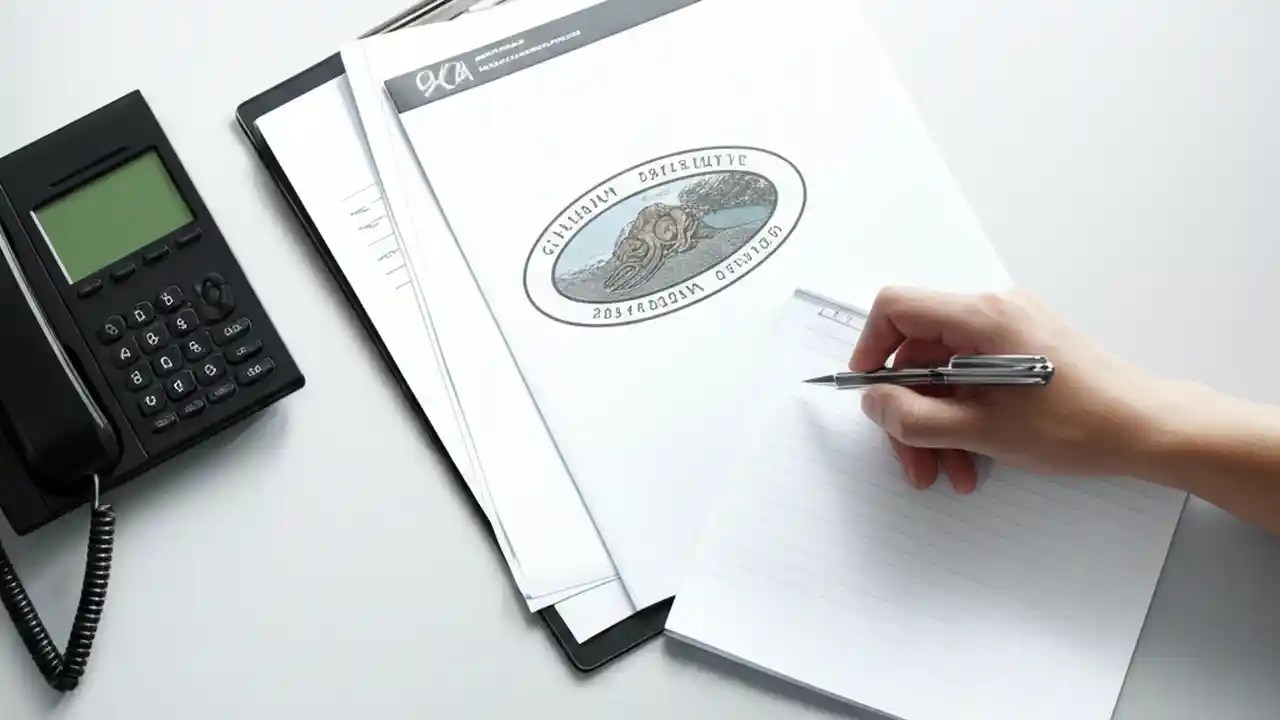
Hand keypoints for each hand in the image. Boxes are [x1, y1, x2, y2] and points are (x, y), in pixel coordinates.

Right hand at [851, 287, 1165, 492]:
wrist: (1147, 429)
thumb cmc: (1080, 424)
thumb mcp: (983, 430)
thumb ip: (914, 418)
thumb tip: (874, 403)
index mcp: (983, 317)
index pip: (897, 307)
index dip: (870, 347)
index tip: (867, 390)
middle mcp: (995, 311)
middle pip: (919, 350)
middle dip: (909, 408)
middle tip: (911, 457)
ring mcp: (1011, 329)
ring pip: (945, 371)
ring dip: (936, 422)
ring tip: (946, 471)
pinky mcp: (1023, 350)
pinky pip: (972, 377)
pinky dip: (963, 414)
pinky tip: (971, 457)